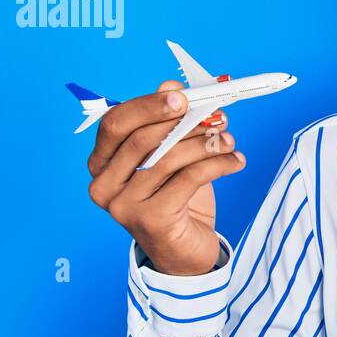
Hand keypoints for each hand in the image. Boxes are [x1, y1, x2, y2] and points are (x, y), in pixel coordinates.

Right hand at [84, 79, 246, 275]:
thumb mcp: (171, 156)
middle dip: (184, 122)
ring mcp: (123, 205)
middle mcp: (104, 185)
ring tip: (229, 140)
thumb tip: (173, 85)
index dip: (147, 105)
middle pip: (141, 139)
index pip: (115, 124)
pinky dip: (218, 164)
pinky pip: (189, 178)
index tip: (182, 96)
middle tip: (216, 116)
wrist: (183, 251)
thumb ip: (167, 121)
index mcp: (101, 163)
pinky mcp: (151, 220)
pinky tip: (235, 161)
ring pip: (169, 158)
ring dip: (206, 143)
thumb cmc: (175, 197)